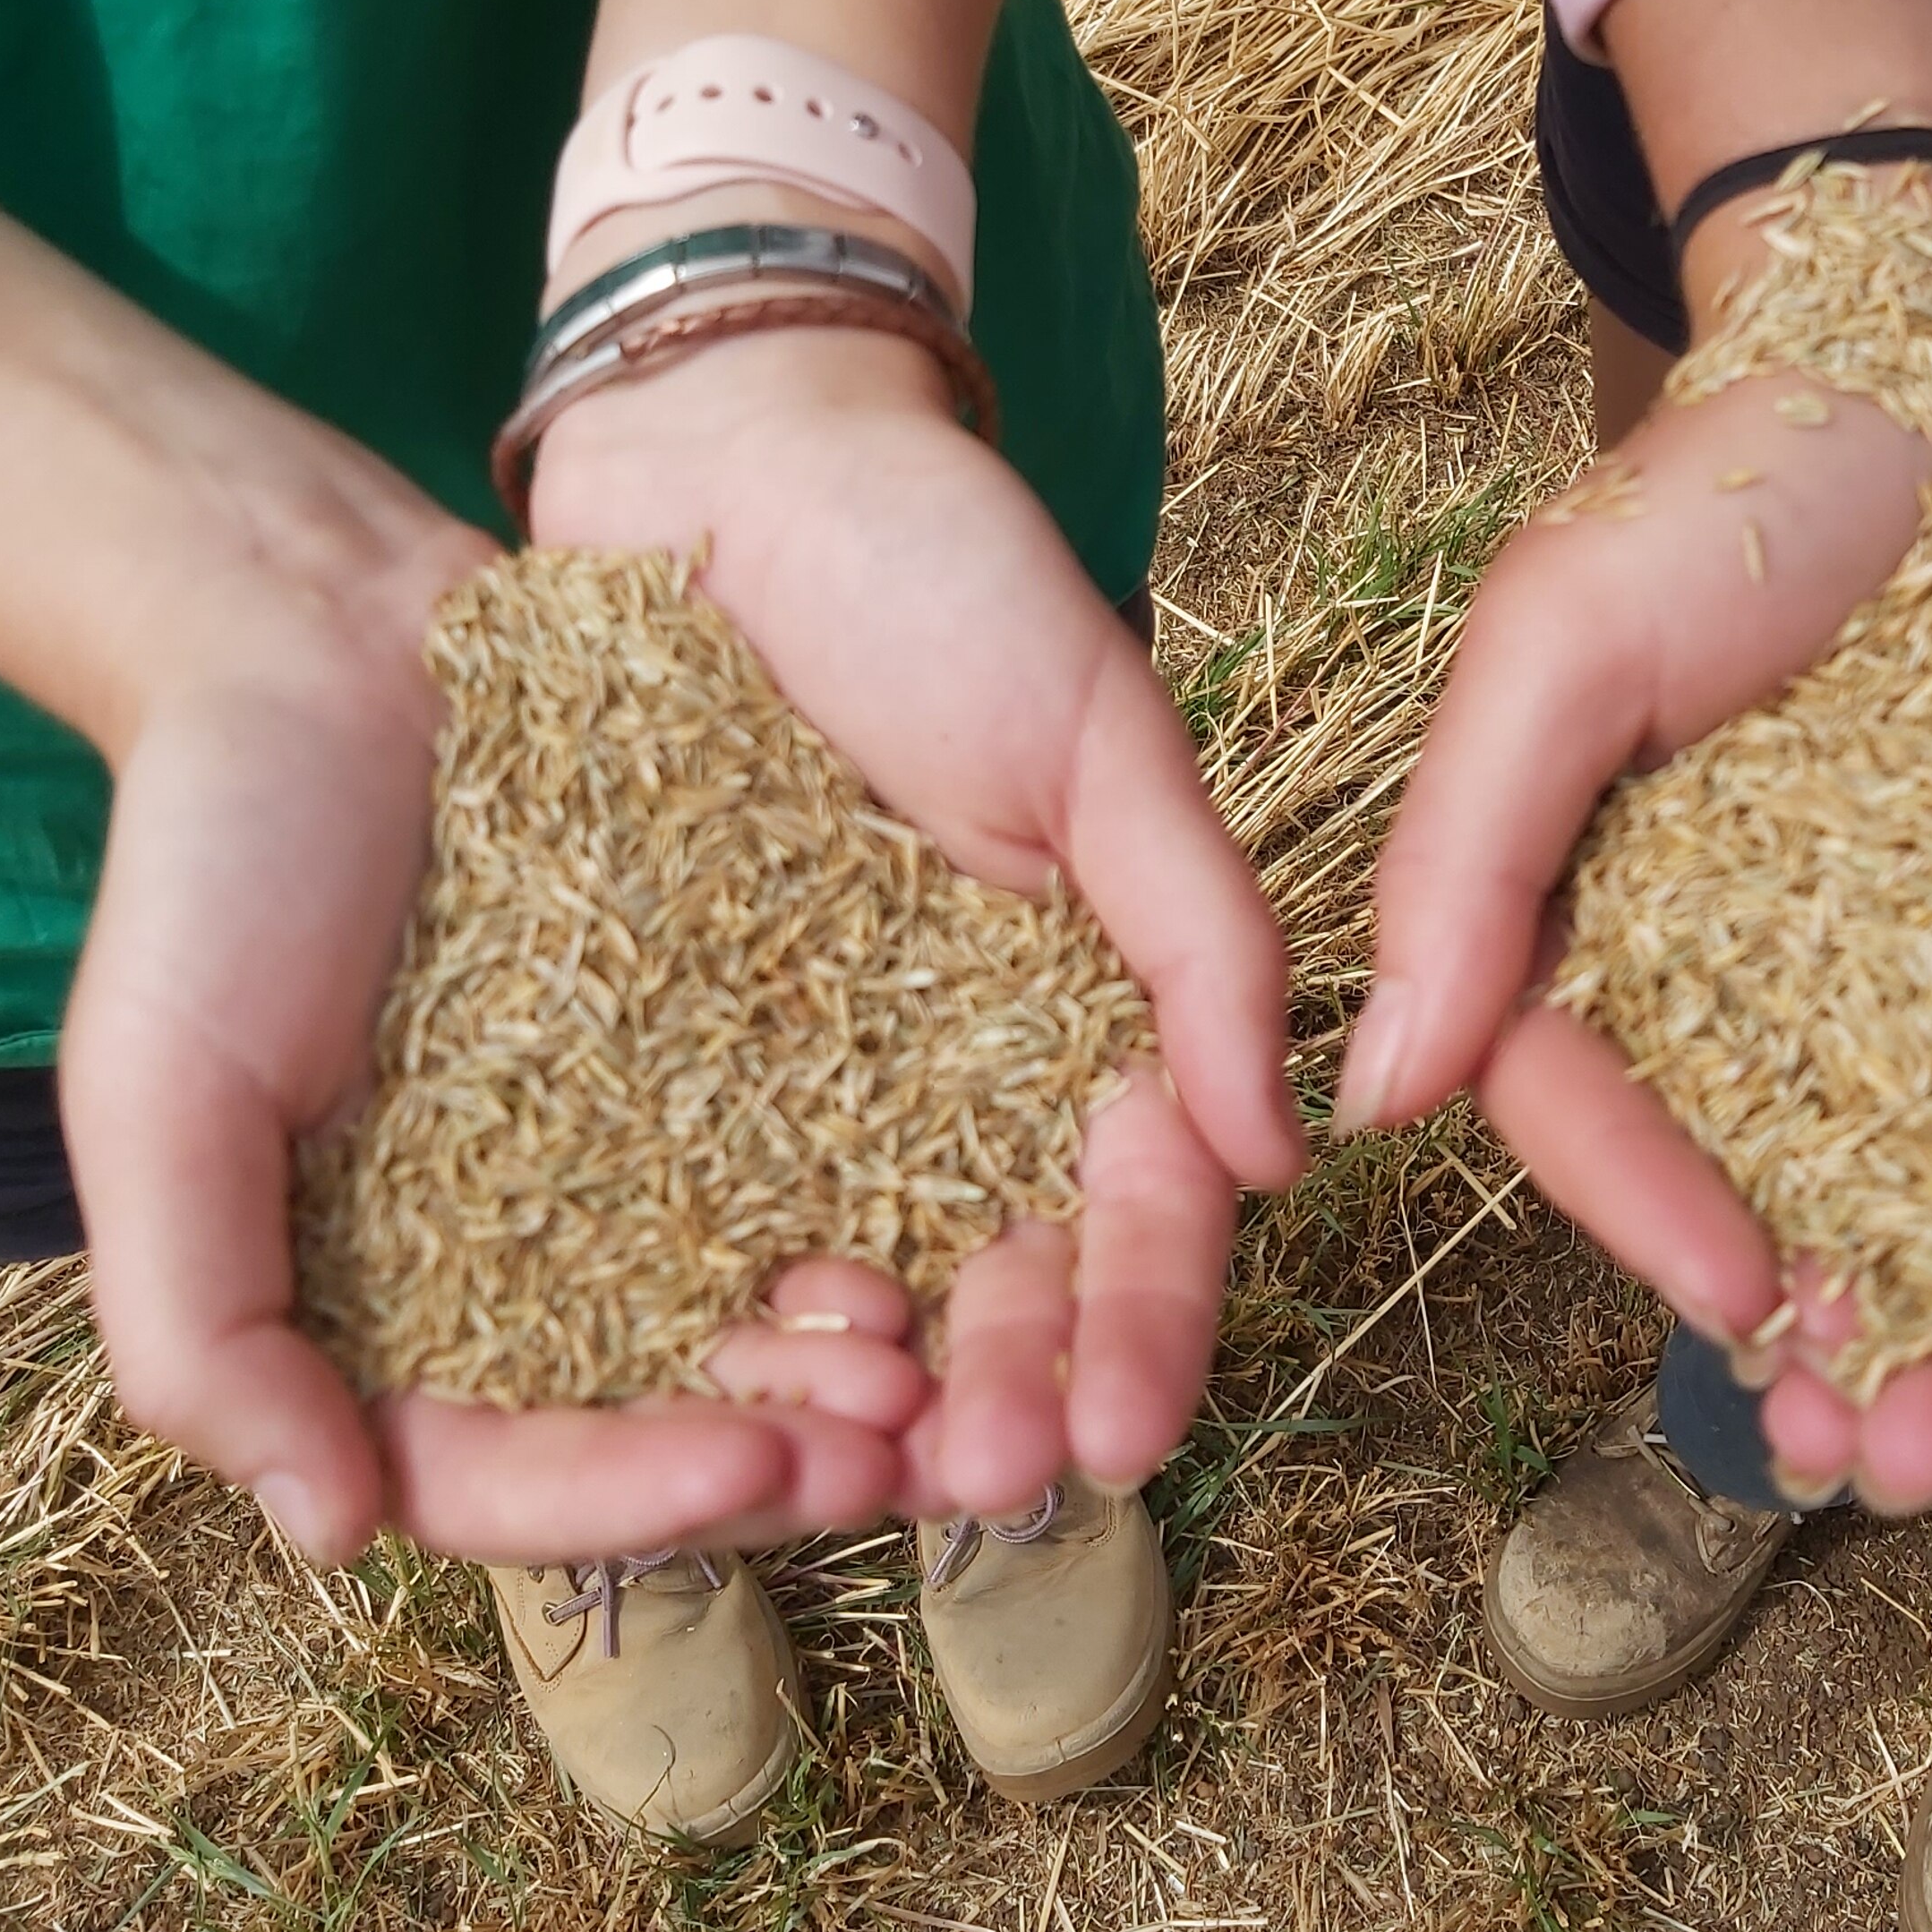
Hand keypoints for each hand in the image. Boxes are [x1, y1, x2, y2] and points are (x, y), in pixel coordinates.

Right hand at [61, 519, 932, 1567]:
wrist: (322, 649)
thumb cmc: (211, 868)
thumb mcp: (158, 1096)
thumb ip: (202, 1324)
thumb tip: (327, 1532)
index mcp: (371, 1316)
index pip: (499, 1478)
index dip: (621, 1504)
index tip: (739, 1471)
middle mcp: (517, 1267)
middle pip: (654, 1422)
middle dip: (777, 1451)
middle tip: (896, 1443)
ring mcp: (627, 1163)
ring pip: (752, 1312)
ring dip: (853, 1360)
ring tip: (939, 1351)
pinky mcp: (719, 1057)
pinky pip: (809, 1160)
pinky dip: (876, 1207)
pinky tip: (949, 1216)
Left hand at [528, 321, 1303, 1520]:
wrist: (725, 450)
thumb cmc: (942, 569)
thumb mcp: (1105, 739)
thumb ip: (1200, 934)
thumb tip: (1283, 1148)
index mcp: (1080, 1006)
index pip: (1137, 1202)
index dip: (1140, 1324)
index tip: (1122, 1431)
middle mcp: (944, 1065)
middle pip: (992, 1270)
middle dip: (1000, 1389)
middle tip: (977, 1481)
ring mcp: (793, 1063)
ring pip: (846, 1264)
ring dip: (858, 1384)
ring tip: (848, 1470)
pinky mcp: (647, 1036)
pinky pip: (679, 1193)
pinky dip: (702, 1294)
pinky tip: (699, 1380)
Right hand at [1336, 158, 1931, 1453]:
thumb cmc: (1725, 479)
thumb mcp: (1558, 645)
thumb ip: (1458, 857)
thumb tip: (1362, 1099)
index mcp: (1585, 905)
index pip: (1578, 1098)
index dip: (1643, 1213)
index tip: (1745, 1300)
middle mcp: (1723, 950)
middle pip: (1737, 1165)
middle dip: (1803, 1309)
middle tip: (1881, 1433)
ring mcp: (1878, 941)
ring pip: (1889, 1154)